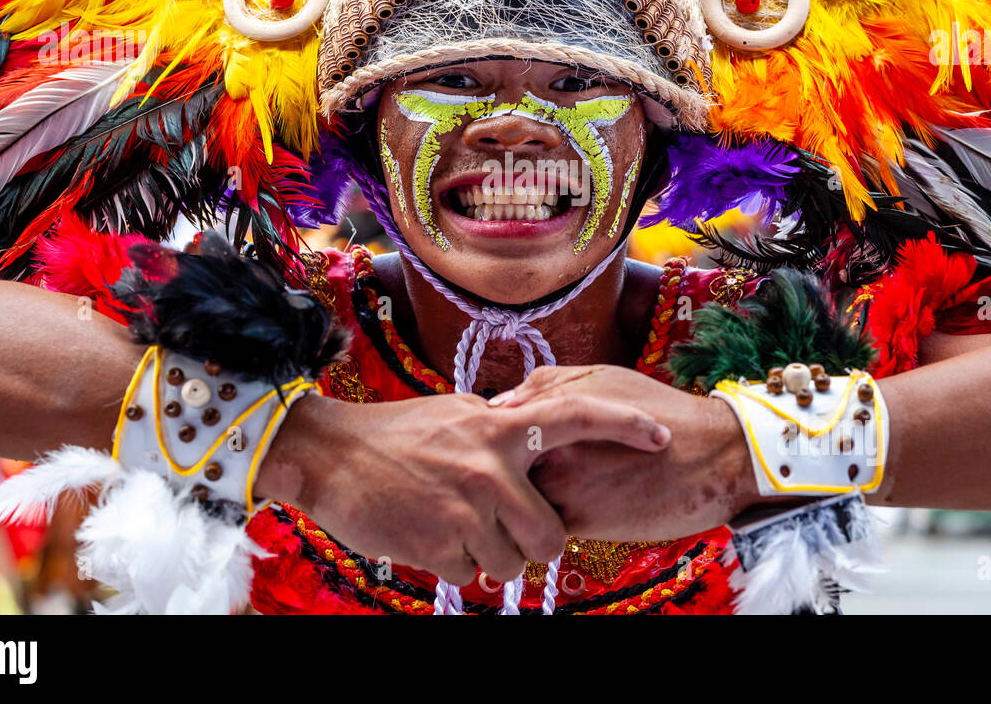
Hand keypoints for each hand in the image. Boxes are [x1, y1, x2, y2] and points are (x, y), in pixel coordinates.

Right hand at [259, 390, 670, 585]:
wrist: (330, 456)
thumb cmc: (395, 434)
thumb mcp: (456, 414)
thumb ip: (500, 425)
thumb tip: (536, 423)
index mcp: (500, 426)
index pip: (579, 415)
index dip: (625, 424)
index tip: (661, 436)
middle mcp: (491, 467)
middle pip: (550, 536)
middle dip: (534, 544)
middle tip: (508, 532)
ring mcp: (465, 509)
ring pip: (510, 563)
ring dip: (489, 555)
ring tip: (455, 525)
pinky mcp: (437, 545)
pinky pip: (470, 575)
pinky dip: (454, 563)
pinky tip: (429, 533)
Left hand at [491, 365, 760, 540]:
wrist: (715, 457)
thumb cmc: (662, 412)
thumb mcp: (604, 378)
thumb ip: (546, 385)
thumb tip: (500, 404)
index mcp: (550, 406)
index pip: (496, 425)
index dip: (502, 437)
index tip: (512, 442)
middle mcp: (547, 446)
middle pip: (501, 465)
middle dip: (508, 468)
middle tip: (532, 468)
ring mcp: (561, 486)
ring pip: (518, 499)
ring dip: (527, 498)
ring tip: (566, 487)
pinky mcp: (578, 521)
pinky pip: (543, 525)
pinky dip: (551, 519)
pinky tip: (584, 505)